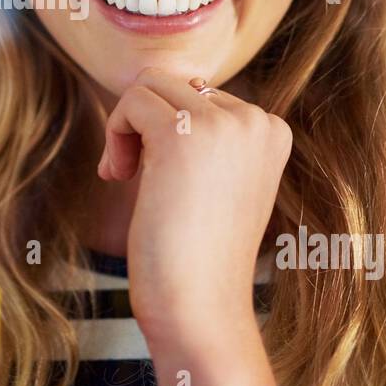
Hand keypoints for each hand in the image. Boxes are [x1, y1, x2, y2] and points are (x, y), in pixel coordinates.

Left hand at [96, 67, 291, 349]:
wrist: (199, 306)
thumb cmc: (198, 253)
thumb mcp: (216, 179)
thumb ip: (205, 132)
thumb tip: (171, 79)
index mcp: (271, 129)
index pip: (200, 91)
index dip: (165, 127)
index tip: (160, 177)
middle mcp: (255, 119)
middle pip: (172, 81)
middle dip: (143, 122)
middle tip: (133, 174)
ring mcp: (224, 123)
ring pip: (149, 84)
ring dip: (125, 126)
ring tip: (125, 174)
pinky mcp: (184, 132)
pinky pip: (131, 101)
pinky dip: (114, 134)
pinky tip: (117, 176)